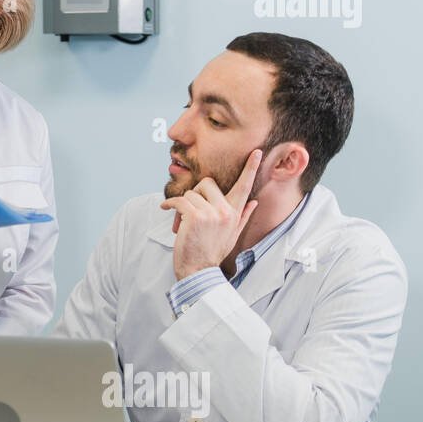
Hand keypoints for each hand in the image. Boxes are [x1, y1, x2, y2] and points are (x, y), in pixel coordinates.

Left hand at [160, 149, 261, 279]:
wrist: (198, 270)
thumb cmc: (212, 252)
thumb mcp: (232, 235)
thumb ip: (242, 216)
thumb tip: (254, 203)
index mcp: (235, 213)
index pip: (245, 186)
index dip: (250, 168)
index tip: (256, 152)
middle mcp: (225, 211)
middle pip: (207, 183)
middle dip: (196, 191)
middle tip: (191, 206)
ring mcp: (211, 213)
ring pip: (191, 193)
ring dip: (183, 204)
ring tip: (181, 218)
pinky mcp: (194, 217)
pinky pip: (179, 200)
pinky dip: (169, 204)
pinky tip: (166, 208)